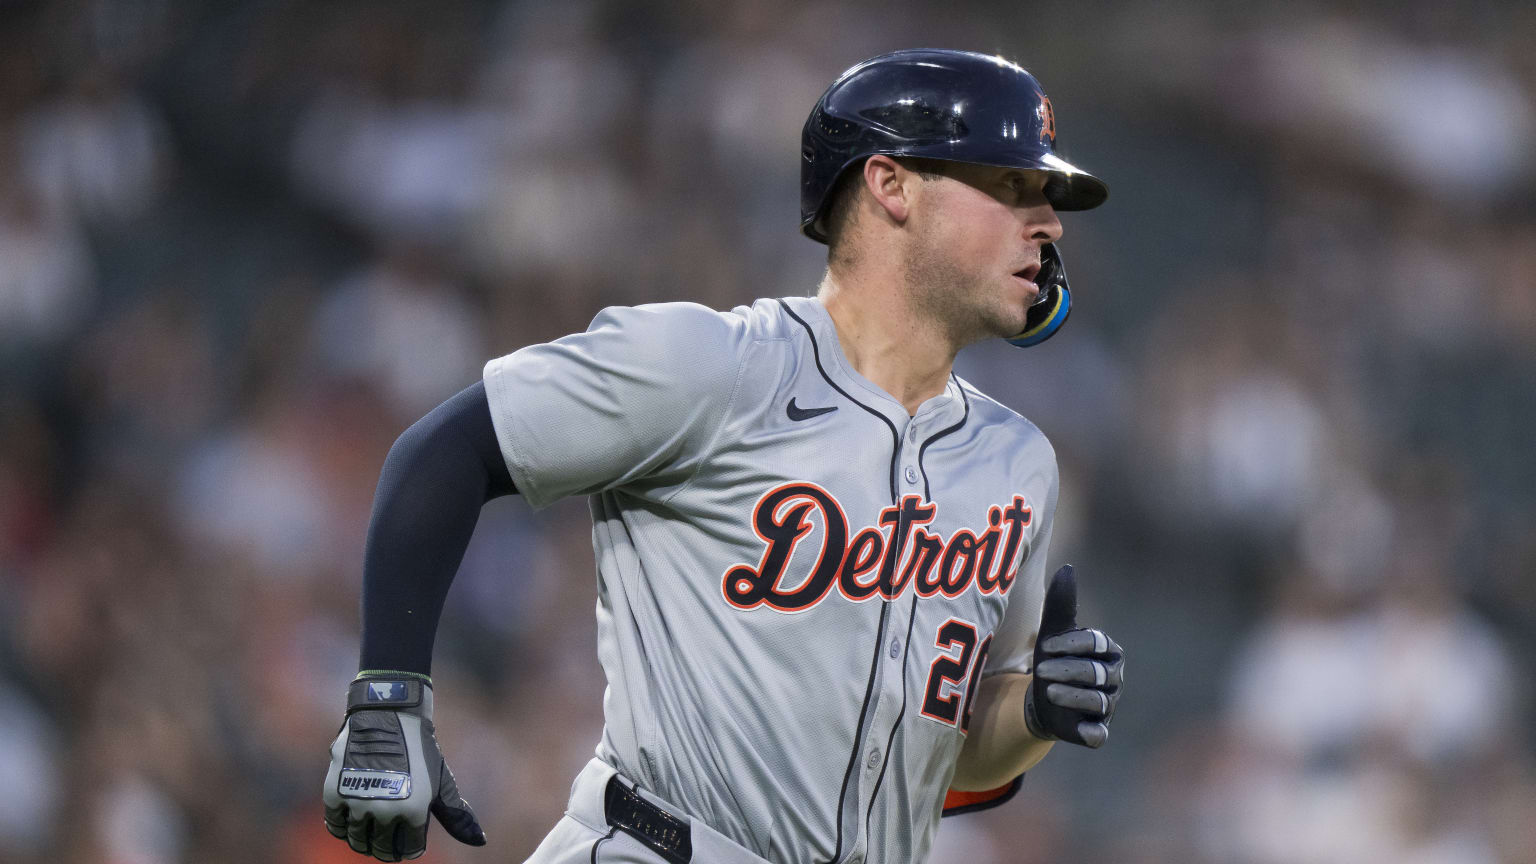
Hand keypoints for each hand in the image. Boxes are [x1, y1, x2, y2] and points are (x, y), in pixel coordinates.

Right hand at [322, 673, 485, 860]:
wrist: (388, 713)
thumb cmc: (420, 748)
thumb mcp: (441, 781)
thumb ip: (456, 815)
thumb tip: (480, 842)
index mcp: (415, 810)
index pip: (409, 848)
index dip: (409, 848)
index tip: (406, 844)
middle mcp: (386, 811)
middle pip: (381, 848)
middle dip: (386, 849)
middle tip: (386, 845)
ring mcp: (359, 802)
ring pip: (357, 839)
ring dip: (363, 842)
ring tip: (368, 836)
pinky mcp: (336, 792)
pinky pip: (335, 824)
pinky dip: (341, 828)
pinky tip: (350, 824)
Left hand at [1023, 565, 1123, 747]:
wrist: (1041, 698)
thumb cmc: (1053, 659)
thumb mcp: (1053, 632)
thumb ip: (1061, 604)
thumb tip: (1066, 568)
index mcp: (1108, 651)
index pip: (1096, 644)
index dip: (1070, 644)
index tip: (1044, 647)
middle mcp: (1114, 678)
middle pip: (1097, 673)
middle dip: (1067, 670)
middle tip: (1041, 671)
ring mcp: (1108, 706)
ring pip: (1097, 702)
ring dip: (1071, 696)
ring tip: (1049, 692)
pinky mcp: (1097, 731)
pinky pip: (1099, 734)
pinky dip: (1091, 732)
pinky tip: (1081, 729)